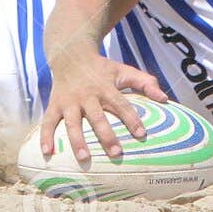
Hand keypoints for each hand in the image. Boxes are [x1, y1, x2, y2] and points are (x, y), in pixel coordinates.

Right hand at [39, 53, 165, 162]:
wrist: (70, 53)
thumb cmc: (102, 68)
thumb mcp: (123, 70)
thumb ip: (145, 83)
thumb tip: (166, 99)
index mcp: (106, 87)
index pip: (121, 104)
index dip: (131, 118)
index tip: (142, 134)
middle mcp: (87, 95)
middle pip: (97, 116)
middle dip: (106, 135)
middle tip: (116, 153)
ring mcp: (69, 101)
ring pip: (72, 122)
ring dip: (77, 140)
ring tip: (84, 158)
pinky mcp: (55, 104)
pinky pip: (48, 121)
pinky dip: (46, 137)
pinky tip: (47, 153)